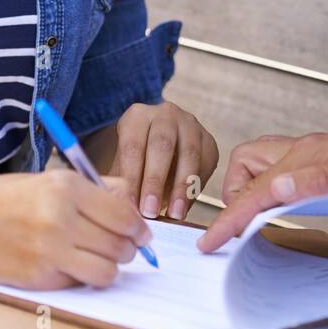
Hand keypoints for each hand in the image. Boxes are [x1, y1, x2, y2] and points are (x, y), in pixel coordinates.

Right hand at [0, 170, 152, 288]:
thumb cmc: (9, 196)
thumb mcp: (53, 179)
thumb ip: (97, 189)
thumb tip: (134, 204)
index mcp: (67, 187)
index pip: (124, 215)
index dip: (140, 228)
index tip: (142, 234)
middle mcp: (60, 217)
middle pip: (120, 245)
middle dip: (129, 249)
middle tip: (124, 247)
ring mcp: (49, 250)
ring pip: (107, 271)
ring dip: (111, 268)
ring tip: (100, 259)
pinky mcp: (38, 277)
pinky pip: (79, 283)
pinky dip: (81, 277)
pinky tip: (69, 263)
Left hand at [110, 101, 218, 220]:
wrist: (160, 151)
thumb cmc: (137, 162)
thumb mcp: (122, 167)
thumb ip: (120, 184)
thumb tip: (119, 206)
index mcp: (137, 116)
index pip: (132, 146)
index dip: (131, 178)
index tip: (130, 204)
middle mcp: (165, 114)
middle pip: (162, 146)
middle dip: (155, 182)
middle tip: (150, 211)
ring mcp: (190, 124)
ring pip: (189, 154)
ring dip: (181, 188)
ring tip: (173, 214)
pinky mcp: (208, 140)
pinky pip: (206, 163)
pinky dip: (197, 187)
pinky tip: (186, 206)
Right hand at [196, 122, 327, 252]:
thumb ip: (322, 180)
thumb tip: (276, 186)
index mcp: (312, 156)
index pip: (255, 188)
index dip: (228, 216)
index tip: (211, 239)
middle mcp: (311, 150)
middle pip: (247, 162)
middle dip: (234, 192)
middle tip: (240, 224)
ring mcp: (320, 154)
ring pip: (265, 162)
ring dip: (252, 187)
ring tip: (256, 218)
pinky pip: (286, 169)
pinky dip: (273, 187)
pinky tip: (287, 205)